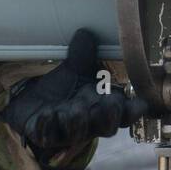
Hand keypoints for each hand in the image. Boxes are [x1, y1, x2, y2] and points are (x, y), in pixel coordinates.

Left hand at [2, 29, 146, 169]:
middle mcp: (91, 123)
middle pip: (108, 128)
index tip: (138, 102)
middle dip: (109, 117)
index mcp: (104, 106)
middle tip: (106, 104)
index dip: (133, 110)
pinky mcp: (46, 136)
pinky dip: (47, 127)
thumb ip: (82, 55)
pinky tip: (46, 114)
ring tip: (73, 109)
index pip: (126, 114)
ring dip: (78, 122)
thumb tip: (84, 33)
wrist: (33, 103)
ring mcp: (69, 132)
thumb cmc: (63, 89)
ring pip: (79, 134)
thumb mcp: (75, 71)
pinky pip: (48, 136)